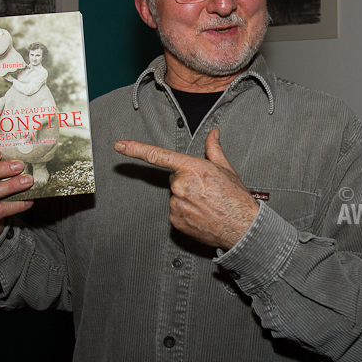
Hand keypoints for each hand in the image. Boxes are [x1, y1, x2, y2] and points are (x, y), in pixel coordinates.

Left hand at [113, 129, 258, 249]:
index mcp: (191, 168)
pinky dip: (186, 211)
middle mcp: (180, 185)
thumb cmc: (235, 198)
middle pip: (174, 178)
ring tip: (206, 203)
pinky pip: (175, 211)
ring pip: (175, 195)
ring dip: (187, 197)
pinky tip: (201, 213)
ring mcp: (176, 204)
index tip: (120, 145)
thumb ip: (214, 148)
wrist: (242, 226)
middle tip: (205, 189)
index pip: (158, 155)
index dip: (135, 149)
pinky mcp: (175, 220)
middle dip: (187, 180)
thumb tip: (213, 134)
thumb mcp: (226, 169)